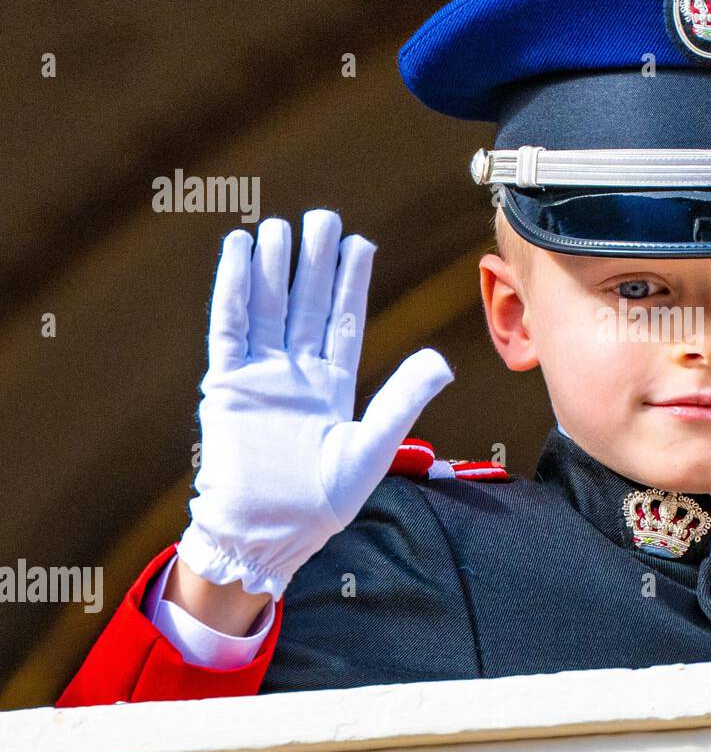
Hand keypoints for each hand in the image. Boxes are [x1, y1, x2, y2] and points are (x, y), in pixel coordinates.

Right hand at [177, 210, 452, 602]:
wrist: (267, 533)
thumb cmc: (322, 502)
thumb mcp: (372, 447)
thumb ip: (403, 399)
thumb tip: (441, 360)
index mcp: (334, 385)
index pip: (344, 320)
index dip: (351, 282)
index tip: (360, 243)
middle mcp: (297, 373)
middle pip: (307, 304)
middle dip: (315, 262)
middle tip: (323, 218)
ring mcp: (261, 375)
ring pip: (268, 307)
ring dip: (273, 268)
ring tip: (281, 225)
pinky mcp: (228, 383)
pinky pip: (229, 326)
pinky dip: (232, 289)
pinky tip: (237, 253)